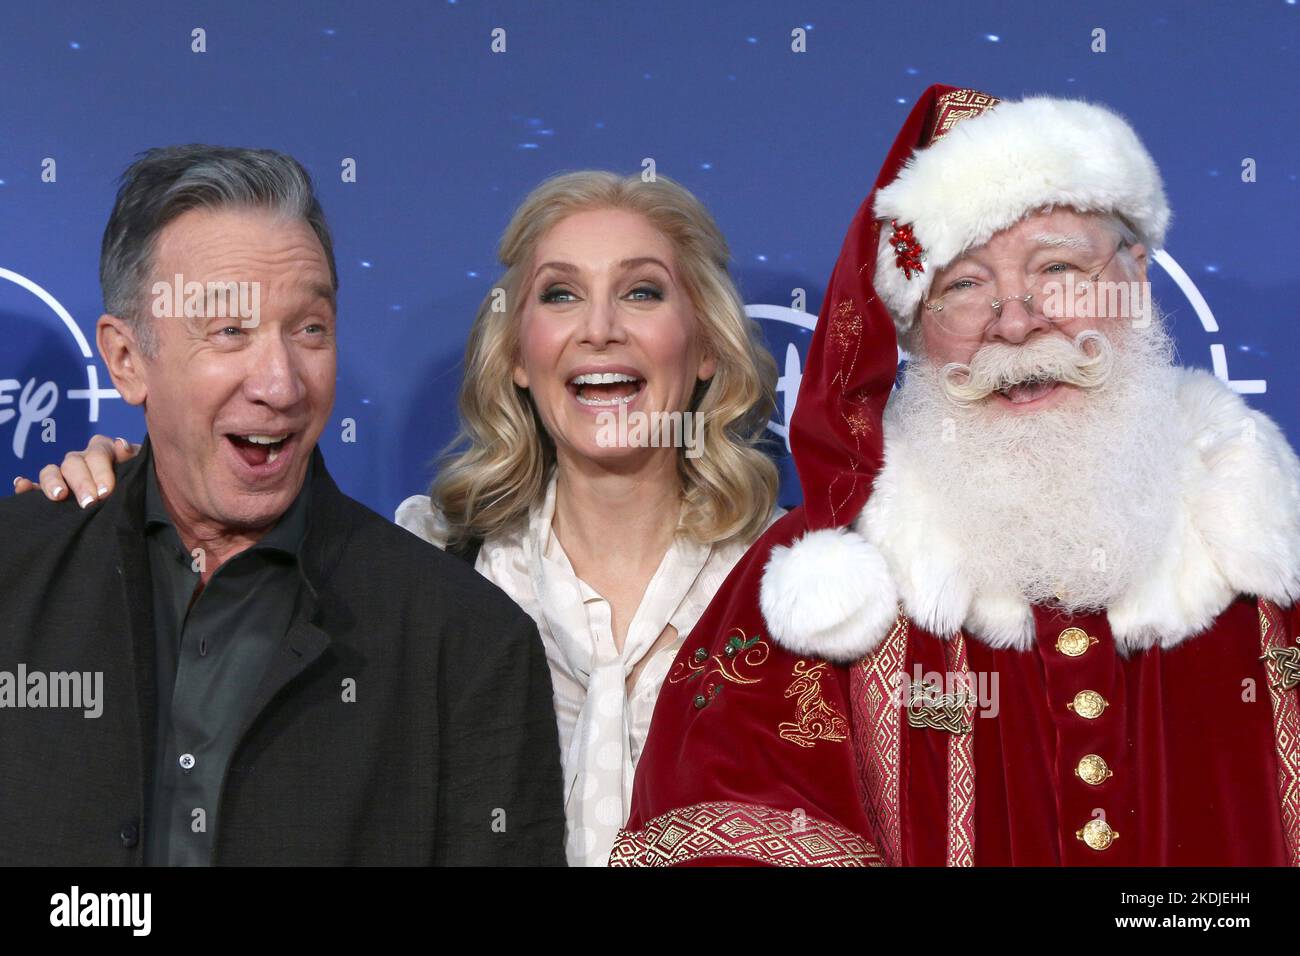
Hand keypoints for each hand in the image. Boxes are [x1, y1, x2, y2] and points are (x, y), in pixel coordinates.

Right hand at [11, 435, 140, 505]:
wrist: (142, 502)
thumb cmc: (142, 482)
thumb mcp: (141, 469)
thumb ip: (133, 457)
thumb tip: (120, 445)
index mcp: (105, 451)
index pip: (98, 453)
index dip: (100, 471)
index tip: (106, 492)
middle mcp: (82, 459)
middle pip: (74, 463)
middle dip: (81, 482)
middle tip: (90, 502)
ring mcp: (65, 474)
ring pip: (52, 470)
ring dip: (53, 482)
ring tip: (58, 496)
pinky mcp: (53, 490)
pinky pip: (35, 486)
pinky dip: (27, 486)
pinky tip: (22, 485)